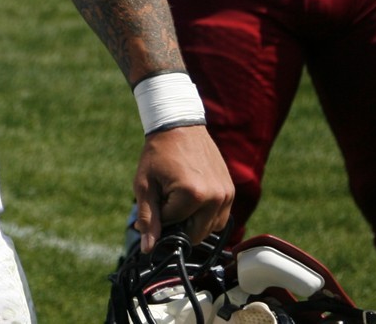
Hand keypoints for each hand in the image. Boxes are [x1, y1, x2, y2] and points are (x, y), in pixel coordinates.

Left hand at [132, 123, 233, 252]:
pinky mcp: (231, 191)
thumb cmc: (158, 155)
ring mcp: (227, 195)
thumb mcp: (145, 186)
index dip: (160, 216)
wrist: (178, 126)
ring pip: (210, 229)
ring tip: (180, 197)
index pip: (174, 227)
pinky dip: (206, 215)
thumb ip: (148, 219)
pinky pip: (220, 218)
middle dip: (178, 225)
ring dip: (193, 222)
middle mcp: (216, 197)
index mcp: (194, 195)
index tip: (157, 198)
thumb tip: (148, 249)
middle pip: (195, 234)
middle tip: (167, 200)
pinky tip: (193, 198)